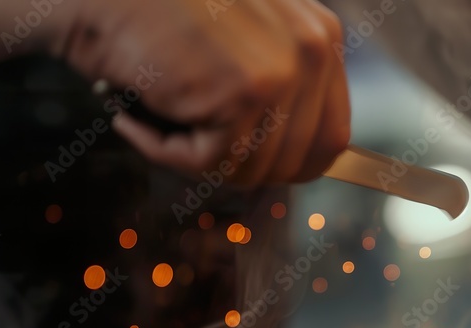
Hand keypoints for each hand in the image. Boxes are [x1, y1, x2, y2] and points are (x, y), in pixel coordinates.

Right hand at [47, 0, 350, 184]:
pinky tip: (139, 113)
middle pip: (298, 162)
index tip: (251, 163)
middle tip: (190, 138)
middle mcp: (313, 51)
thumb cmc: (153, 14)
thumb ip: (278, 84)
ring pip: (255, 169)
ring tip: (160, 113)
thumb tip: (294, 159)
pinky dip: (164, 151)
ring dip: (197, 158)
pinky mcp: (245, 92)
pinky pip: (213, 164)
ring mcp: (284, 71)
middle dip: (242, 166)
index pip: (331, 137)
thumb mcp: (243, 40)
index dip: (290, 163)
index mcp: (321, 38)